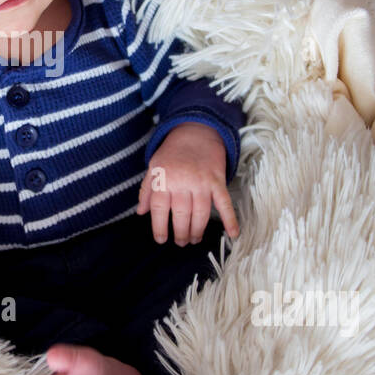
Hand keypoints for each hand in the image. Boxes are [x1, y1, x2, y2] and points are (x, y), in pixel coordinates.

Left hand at [136, 123, 238, 245]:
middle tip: (180, 242)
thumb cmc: (172, 152)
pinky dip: (230, 219)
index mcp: (164, 179)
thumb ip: (146, 190)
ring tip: (194, 239)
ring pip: (201, 214)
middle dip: (180, 233)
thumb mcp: (154, 167)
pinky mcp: (217, 182)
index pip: (159, 209)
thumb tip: (141, 212)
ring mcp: (202, 183)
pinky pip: (224, 203)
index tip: (161, 239)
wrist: (196, 131)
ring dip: (197, 231)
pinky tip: (233, 234)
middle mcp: (183, 182)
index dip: (159, 227)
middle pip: (181, 215)